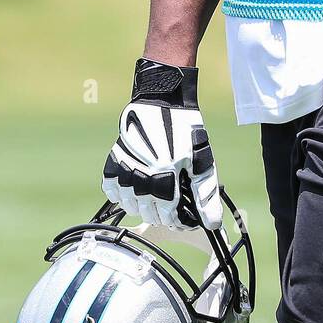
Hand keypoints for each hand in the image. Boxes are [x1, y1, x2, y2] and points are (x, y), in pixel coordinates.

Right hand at [102, 59, 222, 229]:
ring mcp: (126, 166)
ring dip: (141, 207)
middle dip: (161, 215)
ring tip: (153, 202)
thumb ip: (205, 193)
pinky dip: (119, 194)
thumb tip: (212, 223)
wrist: (163, 100)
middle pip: (147, 211)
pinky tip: (132, 191)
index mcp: (166, 174)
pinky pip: (110, 186)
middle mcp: (142, 172)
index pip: (167, 214)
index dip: (177, 221)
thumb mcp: (201, 160)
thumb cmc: (186, 129)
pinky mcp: (115, 158)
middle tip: (170, 210)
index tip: (182, 219)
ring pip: (128, 203)